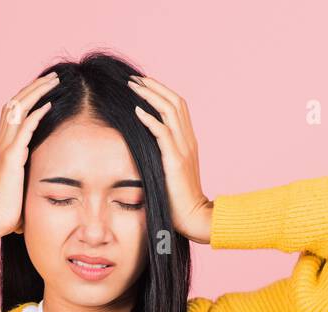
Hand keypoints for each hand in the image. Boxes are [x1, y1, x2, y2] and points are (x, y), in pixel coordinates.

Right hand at [0, 72, 58, 243]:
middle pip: (15, 103)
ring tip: (54, 82)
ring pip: (18, 109)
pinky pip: (24, 128)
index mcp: (2, 147)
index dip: (28, 97)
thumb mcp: (20, 183)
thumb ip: (28, 172)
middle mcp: (0, 142)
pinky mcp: (10, 158)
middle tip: (53, 78)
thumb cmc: (9, 208)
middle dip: (34, 88)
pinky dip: (36, 114)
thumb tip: (44, 174)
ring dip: (37, 93)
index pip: (13, 112)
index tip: (46, 89)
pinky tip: (49, 105)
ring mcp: (4, 148)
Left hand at [128, 74, 213, 244]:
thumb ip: (164, 155)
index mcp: (189, 142)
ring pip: (170, 111)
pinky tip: (137, 110)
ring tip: (133, 87)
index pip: (178, 107)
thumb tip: (143, 145)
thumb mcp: (172, 171)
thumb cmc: (179, 199)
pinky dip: (150, 119)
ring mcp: (184, 149)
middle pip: (175, 102)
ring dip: (150, 96)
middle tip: (134, 79)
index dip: (161, 92)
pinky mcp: (176, 161)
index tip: (143, 85)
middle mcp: (189, 141)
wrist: (195, 216)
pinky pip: (163, 133)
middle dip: (154, 87)